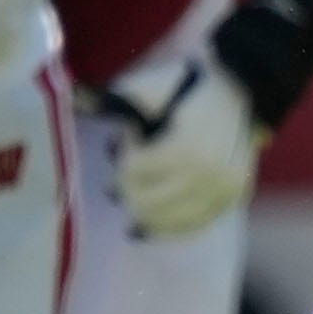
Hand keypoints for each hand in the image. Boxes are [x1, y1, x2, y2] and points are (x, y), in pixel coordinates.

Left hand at [98, 49, 262, 237]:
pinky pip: (196, 225)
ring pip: (170, 222)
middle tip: (123, 178)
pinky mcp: (233, 197)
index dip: (123, 157)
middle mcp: (205, 175)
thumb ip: (110, 98)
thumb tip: (71, 98)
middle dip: (128, 190)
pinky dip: (171, 228)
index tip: (129, 140)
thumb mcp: (146, 86)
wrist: (240, 88)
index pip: (132, 173)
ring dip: (145, 214)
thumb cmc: (186, 85)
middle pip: (146, 203)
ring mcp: (222, 189)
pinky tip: (151, 226)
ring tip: (134, 207)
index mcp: (182, 150)